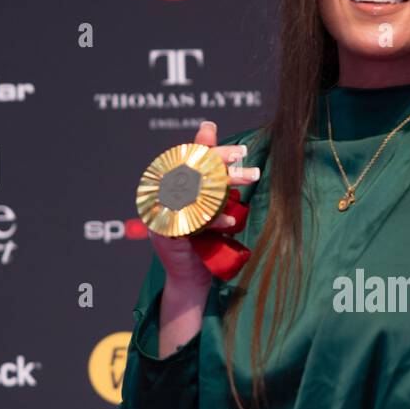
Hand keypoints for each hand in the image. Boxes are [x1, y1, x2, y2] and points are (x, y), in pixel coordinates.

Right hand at [148, 120, 260, 290]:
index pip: (188, 158)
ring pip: (191, 192)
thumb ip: (211, 175)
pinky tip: (229, 223)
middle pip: (189, 171)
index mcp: (169, 184)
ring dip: (221, 188)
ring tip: (248, 182)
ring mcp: (161, 214)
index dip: (210, 148)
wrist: (191, 278)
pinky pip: (189, 222)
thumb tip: (211, 130)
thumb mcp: (209, 204)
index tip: (238, 149)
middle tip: (246, 162)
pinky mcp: (165, 234)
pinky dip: (212, 221)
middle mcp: (161, 195)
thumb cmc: (201, 239)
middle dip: (220, 163)